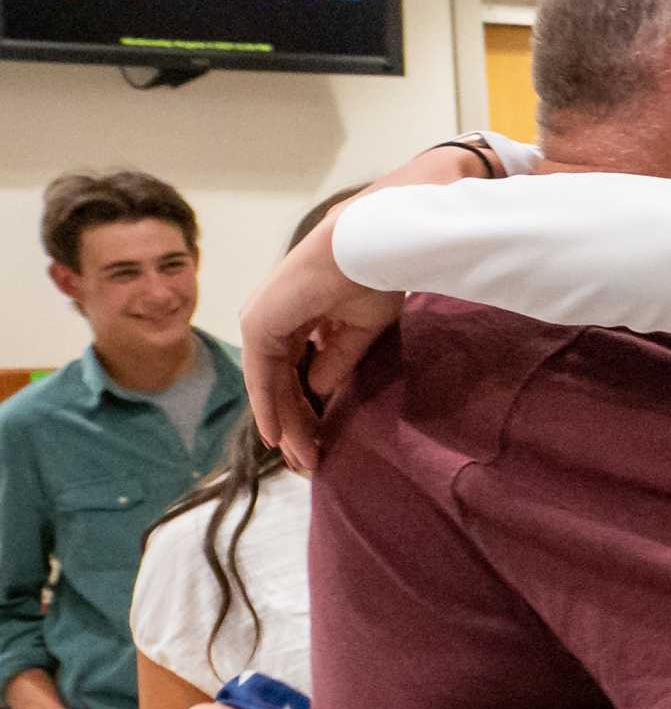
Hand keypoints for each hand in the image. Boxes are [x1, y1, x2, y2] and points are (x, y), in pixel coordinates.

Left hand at [239, 208, 401, 473]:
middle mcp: (273, 320)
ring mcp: (262, 321)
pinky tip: (277, 436)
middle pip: (280, 383)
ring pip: (271, 385)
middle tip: (310, 460)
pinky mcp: (259, 325)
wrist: (367, 248)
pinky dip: (269, 408)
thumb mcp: (358, 330)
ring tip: (302, 458)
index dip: (306, 407)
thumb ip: (337, 359)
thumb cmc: (373, 277)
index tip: (320, 440)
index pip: (293, 371)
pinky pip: (263, 377)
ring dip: (286, 424)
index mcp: (297, 316)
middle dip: (296, 423)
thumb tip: (318, 388)